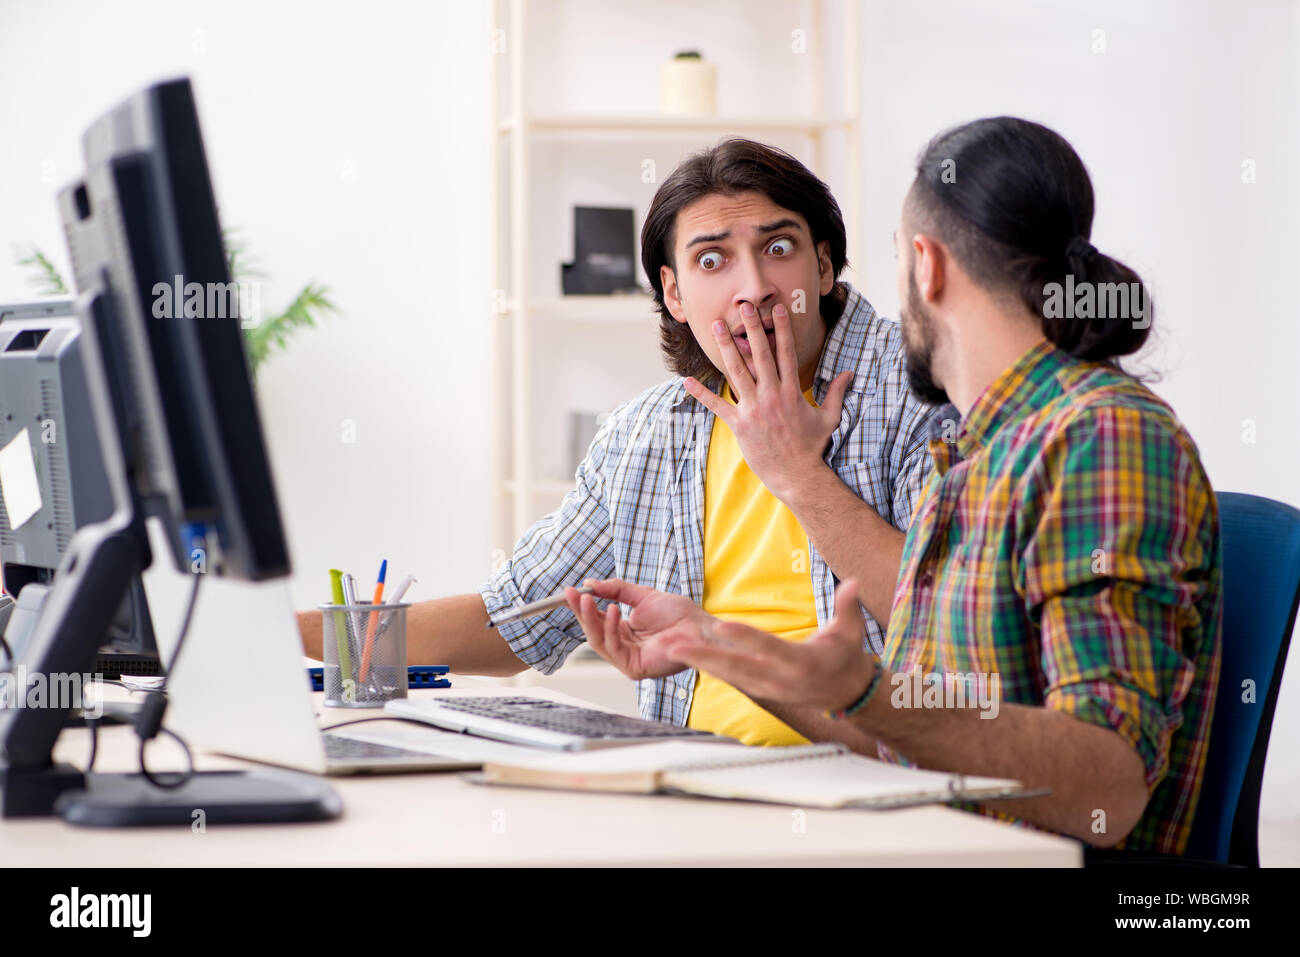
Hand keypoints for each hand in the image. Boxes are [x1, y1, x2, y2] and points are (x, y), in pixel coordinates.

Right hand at [564, 579, 708, 680]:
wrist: (700, 626)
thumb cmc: (679, 614)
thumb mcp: (642, 595)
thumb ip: (616, 590)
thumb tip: (590, 583)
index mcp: (624, 632)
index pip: (596, 620)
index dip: (582, 606)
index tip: (570, 590)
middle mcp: (624, 647)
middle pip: (592, 631)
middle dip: (581, 611)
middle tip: (572, 594)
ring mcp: (627, 659)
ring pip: (598, 641)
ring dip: (591, 618)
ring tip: (588, 598)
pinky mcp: (634, 668)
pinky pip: (613, 648)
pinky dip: (609, 628)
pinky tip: (612, 610)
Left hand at [662, 580, 876, 712]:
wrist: (847, 695)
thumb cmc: (846, 657)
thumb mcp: (851, 632)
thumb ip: (848, 607)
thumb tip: (852, 582)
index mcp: (800, 663)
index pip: (767, 648)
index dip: (743, 638)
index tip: (719, 626)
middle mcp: (778, 679)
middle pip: (736, 667)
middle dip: (704, 656)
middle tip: (675, 645)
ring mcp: (766, 688)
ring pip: (726, 675)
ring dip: (698, 663)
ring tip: (671, 649)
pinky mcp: (759, 691)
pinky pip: (728, 679)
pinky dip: (706, 668)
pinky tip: (685, 657)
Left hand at [683, 301, 852, 503]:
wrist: (798, 475)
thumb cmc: (813, 447)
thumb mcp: (829, 417)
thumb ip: (837, 393)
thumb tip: (850, 373)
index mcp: (792, 392)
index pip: (786, 354)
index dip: (782, 330)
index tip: (776, 310)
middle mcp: (772, 396)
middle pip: (759, 355)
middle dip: (751, 329)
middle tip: (743, 307)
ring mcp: (754, 410)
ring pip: (737, 372)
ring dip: (726, 348)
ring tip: (717, 327)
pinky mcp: (740, 425)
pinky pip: (718, 406)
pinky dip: (701, 394)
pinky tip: (687, 381)